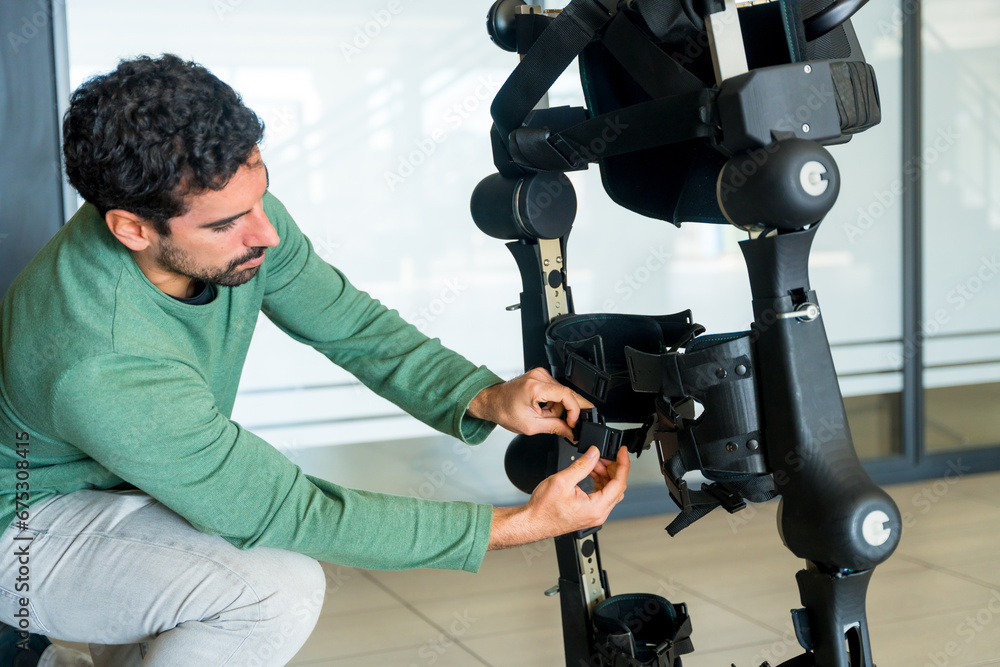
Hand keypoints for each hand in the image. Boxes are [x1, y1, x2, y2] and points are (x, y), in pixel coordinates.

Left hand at [468, 367, 593, 439]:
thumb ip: (554, 428)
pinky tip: (542, 408)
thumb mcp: (530, 425)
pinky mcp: (540, 376)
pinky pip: (555, 390)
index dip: (574, 410)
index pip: (566, 395)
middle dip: (564, 411)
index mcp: (535, 387)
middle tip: (559, 422)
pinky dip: (552, 402)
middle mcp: (538, 376)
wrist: (492, 402)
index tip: (572, 422)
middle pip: (565, 394)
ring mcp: (539, 374)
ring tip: (542, 414)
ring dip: (556, 407)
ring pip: (561, 394)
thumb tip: (570, 431)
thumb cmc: (504, 411)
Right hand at [488, 445, 629, 549]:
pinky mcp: (589, 514)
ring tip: (594, 462)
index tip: (622, 452)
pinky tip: (590, 473)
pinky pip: (601, 496)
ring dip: (605, 475)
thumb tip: (594, 453)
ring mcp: (594, 515)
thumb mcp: (562, 480)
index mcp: (596, 507)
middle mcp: (598, 514)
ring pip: (610, 492)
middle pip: (617, 487)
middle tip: (604, 455)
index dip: (623, 464)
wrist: (532, 522)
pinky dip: (600, 482)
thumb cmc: (543, 509)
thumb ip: (582, 465)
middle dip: (613, 468)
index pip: (619, 483)